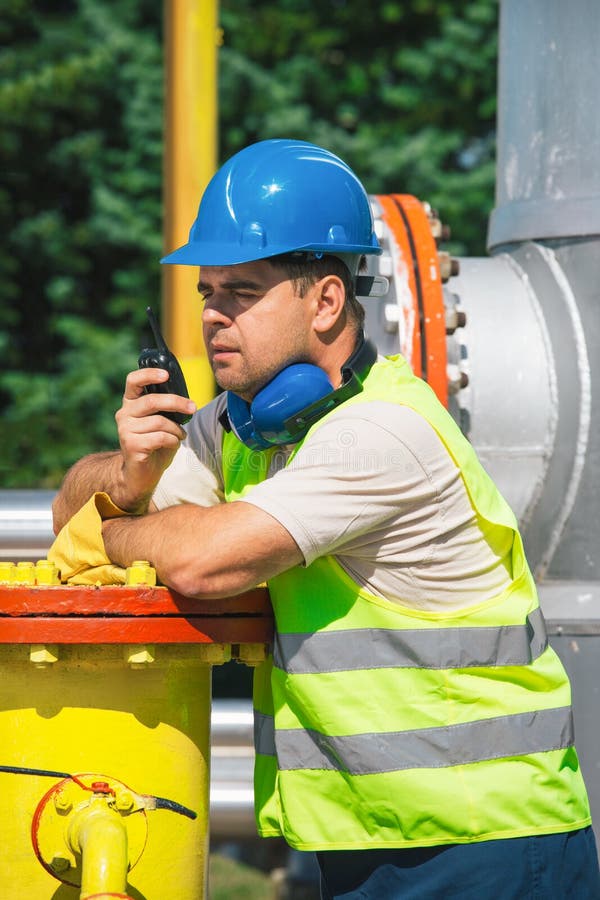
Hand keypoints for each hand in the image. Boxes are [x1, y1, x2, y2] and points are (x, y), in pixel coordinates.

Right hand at [113, 367, 196, 510]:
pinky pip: (161, 437)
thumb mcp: (160, 422)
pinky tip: (172, 444)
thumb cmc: (154, 444)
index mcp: (130, 403)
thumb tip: (186, 401)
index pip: (133, 381)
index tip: (165, 374)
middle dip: (177, 403)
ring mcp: (125, 430)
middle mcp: (124, 414)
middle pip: (153, 400)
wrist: (141, 474)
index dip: (149, 374)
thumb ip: (165, 409)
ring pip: (160, 422)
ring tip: (180, 435)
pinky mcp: (131, 445)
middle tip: (192, 408)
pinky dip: (173, 441)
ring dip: (177, 429)